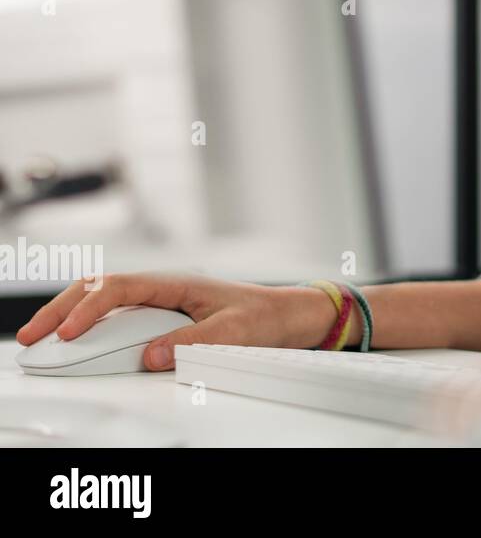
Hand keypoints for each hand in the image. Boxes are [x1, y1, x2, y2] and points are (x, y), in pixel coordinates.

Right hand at [15, 272, 336, 370]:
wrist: (288, 316)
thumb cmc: (264, 315)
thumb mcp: (233, 331)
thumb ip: (192, 342)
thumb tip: (150, 357)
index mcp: (178, 283)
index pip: (121, 288)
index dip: (90, 309)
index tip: (69, 332)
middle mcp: (164, 289)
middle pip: (100, 290)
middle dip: (62, 309)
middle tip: (32, 335)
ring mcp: (161, 303)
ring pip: (104, 303)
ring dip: (71, 316)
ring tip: (41, 338)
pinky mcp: (162, 319)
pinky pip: (118, 319)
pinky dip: (92, 327)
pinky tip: (75, 341)